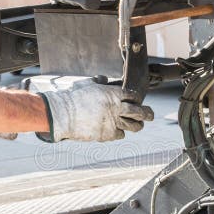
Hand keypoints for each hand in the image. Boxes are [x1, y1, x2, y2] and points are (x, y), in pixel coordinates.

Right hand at [37, 77, 153, 141]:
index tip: (137, 100)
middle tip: (150, 115)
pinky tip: (117, 130)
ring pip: (134, 126)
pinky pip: (121, 134)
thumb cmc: (73, 98)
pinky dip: (120, 132)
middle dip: (147, 113)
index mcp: (113, 93)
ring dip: (137, 125)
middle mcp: (117, 108)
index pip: (133, 95)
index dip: (137, 98)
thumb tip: (104, 79)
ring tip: (139, 125)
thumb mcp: (88, 85)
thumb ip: (99, 83)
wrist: (63, 114)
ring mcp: (114, 122)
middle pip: (140, 112)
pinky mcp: (108, 134)